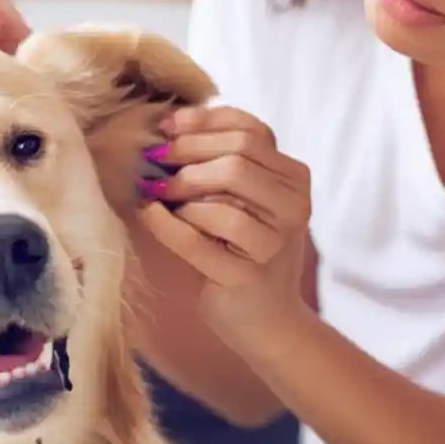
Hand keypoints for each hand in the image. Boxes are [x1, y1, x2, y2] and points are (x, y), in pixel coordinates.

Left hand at [136, 106, 312, 340]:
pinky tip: (150, 214)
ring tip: (158, 194)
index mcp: (294, 179)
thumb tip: (170, 123)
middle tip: (153, 161)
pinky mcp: (248, 274)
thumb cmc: (243, 252)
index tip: (165, 126)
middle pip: (239, 155)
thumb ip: (223, 161)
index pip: (251, 131)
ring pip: (228, 187)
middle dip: (187, 152)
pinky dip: (167, 222)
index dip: (204, 123)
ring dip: (182, 187)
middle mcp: (294, 205)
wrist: (263, 320)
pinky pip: (198, 237)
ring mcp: (275, 241)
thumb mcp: (241, 200)